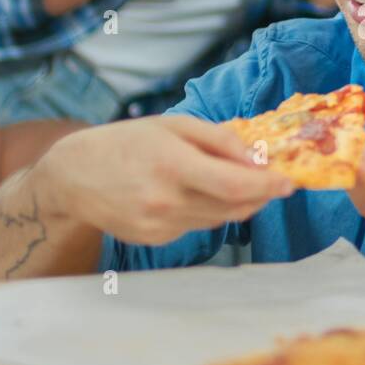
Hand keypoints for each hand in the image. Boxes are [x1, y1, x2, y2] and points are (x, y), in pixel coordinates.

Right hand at [33, 115, 295, 245]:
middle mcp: (167, 201)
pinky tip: (191, 193)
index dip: (268, 186)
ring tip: (233, 180)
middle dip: (260, 194)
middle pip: (234, 207)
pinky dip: (208, 210)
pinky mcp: (156, 240)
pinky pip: (198, 226)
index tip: (290, 181)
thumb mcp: (173, 125)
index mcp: (173, 165)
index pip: (235, 185)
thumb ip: (219, 140)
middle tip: (274, 179)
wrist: (73, 177)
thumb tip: (257, 158)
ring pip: (220, 219)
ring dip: (237, 203)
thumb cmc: (127, 143)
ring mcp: (161, 225)